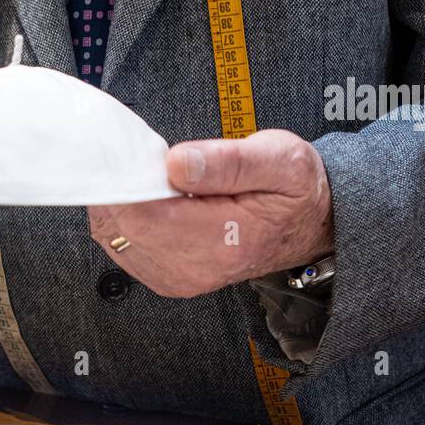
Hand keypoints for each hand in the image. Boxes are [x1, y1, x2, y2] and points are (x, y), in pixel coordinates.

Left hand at [88, 130, 333, 297]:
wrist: (310, 225)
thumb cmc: (295, 189)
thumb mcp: (280, 159)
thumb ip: (227, 162)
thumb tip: (177, 163)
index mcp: (221, 241)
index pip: (141, 216)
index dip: (125, 178)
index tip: (130, 148)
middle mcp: (194, 269)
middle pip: (120, 226)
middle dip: (120, 185)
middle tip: (141, 153)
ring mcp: (178, 276)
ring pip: (113, 235)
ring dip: (119, 199)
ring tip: (149, 172)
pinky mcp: (167, 274)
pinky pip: (121, 243)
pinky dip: (123, 214)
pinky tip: (148, 193)